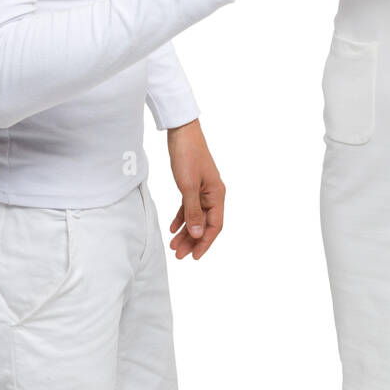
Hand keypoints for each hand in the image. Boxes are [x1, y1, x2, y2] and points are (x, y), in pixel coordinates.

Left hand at [166, 120, 224, 260]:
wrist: (181, 132)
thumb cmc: (188, 155)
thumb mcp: (188, 186)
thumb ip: (192, 211)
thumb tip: (198, 234)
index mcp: (217, 194)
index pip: (215, 225)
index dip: (205, 242)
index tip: (194, 257)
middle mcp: (213, 194)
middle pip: (205, 223)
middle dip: (193, 240)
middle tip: (179, 255)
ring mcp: (203, 190)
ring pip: (196, 217)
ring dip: (186, 232)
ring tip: (174, 246)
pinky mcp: (193, 185)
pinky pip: (189, 207)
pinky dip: (181, 218)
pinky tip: (173, 228)